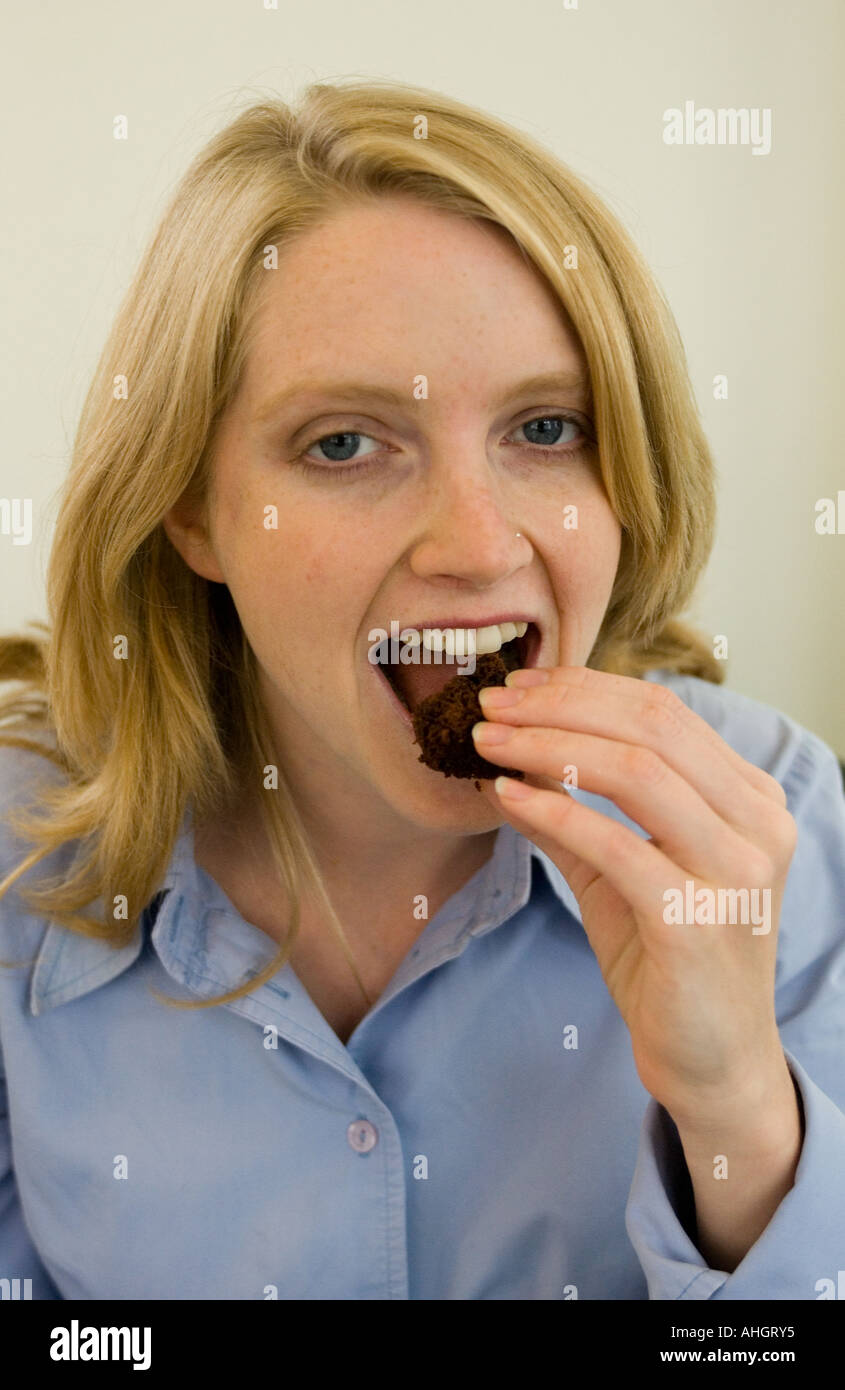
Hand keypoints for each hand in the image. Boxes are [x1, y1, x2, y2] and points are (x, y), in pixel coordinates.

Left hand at [472, 666, 797, 1129]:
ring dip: (548, 747)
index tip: (518, 687)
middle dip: (560, 707)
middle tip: (491, 707)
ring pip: (637, 773)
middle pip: (652, 728)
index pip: (664, 713)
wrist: (710, 1061)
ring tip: (487, 743)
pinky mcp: (697, 922)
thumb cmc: (669, 960)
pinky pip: (616, 846)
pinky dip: (553, 811)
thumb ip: (574, 813)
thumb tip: (507, 759)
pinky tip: (505, 798)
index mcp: (750, 799)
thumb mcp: (617, 873)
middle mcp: (758, 825)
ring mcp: (735, 872)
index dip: (584, 689)